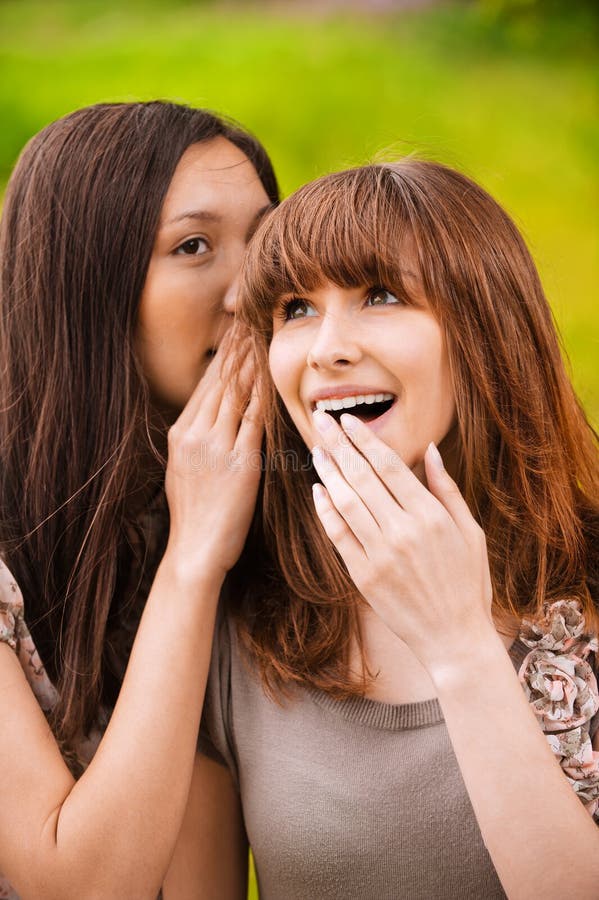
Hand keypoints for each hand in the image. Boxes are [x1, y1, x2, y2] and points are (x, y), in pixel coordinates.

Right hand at [164, 332, 262, 584]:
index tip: (233, 332)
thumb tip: (210, 421)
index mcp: (181, 434)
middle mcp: (195, 434)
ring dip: (250, 361)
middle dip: (234, 348)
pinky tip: (272, 374)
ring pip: (235, 393)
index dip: (222, 356)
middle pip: (219, 381)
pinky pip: (254, 420)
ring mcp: (215, 447)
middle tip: (248, 317)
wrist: (195, 550)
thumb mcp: (184, 471)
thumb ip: (197, 442)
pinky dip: (263, 394)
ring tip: (261, 333)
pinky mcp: (239, 463)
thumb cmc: (195, 516)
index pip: (205, 385)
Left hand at [310, 410, 493, 674]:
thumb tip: (430, 449)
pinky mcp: (363, 576)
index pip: (389, 466)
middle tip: (320, 419)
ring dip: (327, 472)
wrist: (454, 637)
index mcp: (430, 515)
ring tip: (316, 449)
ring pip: (345, 502)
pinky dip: (326, 511)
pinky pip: (338, 536)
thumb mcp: (470, 532)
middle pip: (362, 476)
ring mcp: (380, 554)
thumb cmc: (468, 583)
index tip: (347, 420)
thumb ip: (447, 489)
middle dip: (338, 444)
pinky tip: (317, 491)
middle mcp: (402, 530)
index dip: (364, 439)